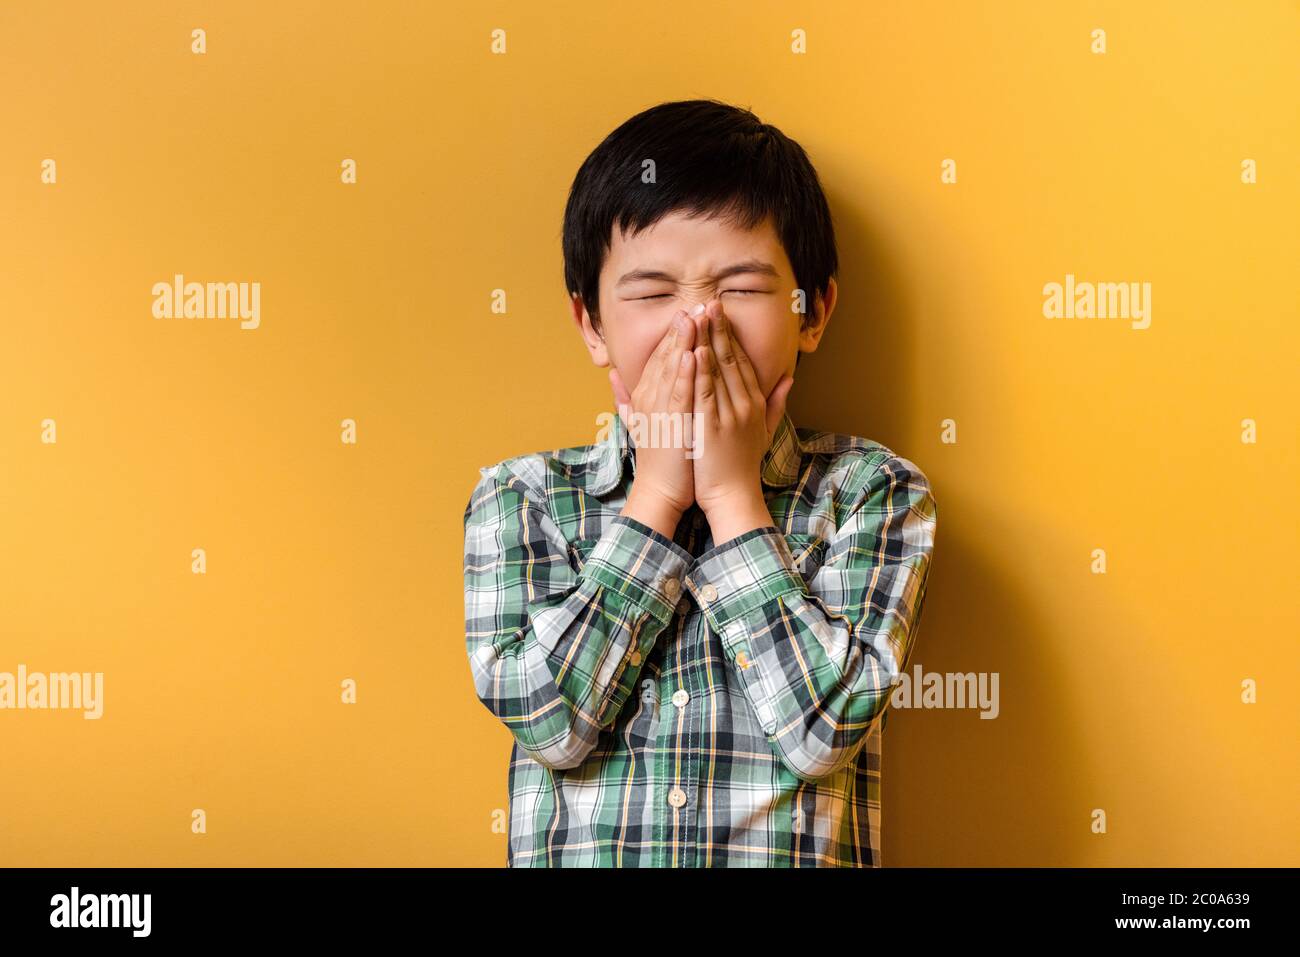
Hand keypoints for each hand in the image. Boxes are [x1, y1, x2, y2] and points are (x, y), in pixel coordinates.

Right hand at [611, 311, 697, 537]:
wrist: (660, 490)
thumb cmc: (660, 459)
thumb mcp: (639, 422)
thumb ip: (626, 398)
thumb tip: (612, 376)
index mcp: (645, 395)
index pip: (661, 356)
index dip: (676, 333)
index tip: (692, 311)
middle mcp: (649, 397)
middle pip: (666, 355)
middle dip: (683, 328)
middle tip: (699, 302)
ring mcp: (659, 410)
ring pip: (672, 368)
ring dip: (685, 341)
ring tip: (697, 315)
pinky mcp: (671, 424)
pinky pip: (679, 393)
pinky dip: (685, 372)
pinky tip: (692, 352)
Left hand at [690, 300, 793, 542]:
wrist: (733, 495)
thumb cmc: (743, 465)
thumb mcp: (764, 431)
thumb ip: (776, 403)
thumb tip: (790, 379)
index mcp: (754, 402)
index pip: (743, 360)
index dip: (731, 334)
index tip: (721, 312)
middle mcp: (745, 404)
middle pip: (732, 358)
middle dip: (720, 327)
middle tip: (711, 300)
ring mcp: (730, 414)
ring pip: (718, 370)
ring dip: (709, 340)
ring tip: (700, 314)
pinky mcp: (712, 426)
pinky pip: (706, 392)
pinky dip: (701, 371)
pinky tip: (694, 350)